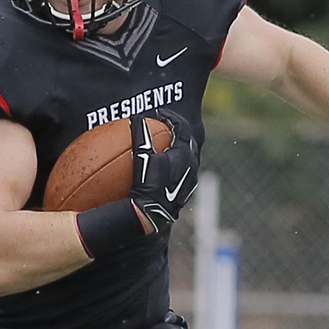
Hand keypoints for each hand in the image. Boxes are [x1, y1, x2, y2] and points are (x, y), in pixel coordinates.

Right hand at [126, 108, 199, 235]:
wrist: (152, 214)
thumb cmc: (146, 184)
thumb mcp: (141, 156)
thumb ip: (140, 134)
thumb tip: (136, 117)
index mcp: (184, 152)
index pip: (181, 126)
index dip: (169, 117)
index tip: (158, 114)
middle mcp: (192, 164)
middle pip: (188, 140)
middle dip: (176, 131)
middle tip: (163, 127)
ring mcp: (191, 178)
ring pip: (189, 157)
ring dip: (178, 149)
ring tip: (165, 146)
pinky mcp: (187, 191)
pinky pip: (185, 172)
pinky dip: (177, 165)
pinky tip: (164, 169)